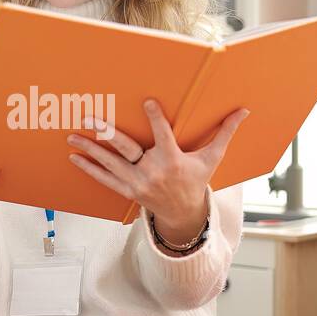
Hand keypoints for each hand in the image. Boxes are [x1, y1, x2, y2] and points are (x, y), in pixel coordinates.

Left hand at [66, 99, 248, 243]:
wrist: (184, 214)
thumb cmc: (196, 180)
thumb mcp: (211, 158)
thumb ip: (224, 132)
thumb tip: (244, 110)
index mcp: (174, 160)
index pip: (163, 136)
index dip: (155, 118)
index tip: (147, 102)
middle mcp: (153, 171)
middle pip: (128, 150)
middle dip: (107, 134)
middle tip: (90, 119)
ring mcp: (138, 183)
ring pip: (111, 164)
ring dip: (90, 150)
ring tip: (72, 136)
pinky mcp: (128, 191)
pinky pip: (105, 179)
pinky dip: (89, 169)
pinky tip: (75, 157)